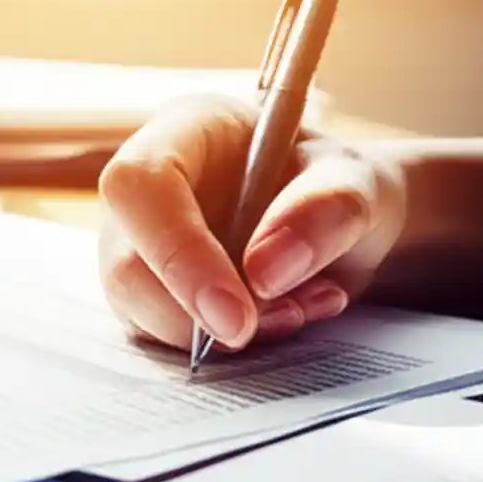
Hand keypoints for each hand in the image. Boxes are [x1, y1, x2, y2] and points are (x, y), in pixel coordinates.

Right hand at [97, 96, 406, 349]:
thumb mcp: (358, 182)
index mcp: (181, 134)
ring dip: (218, 335)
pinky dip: (223, 347)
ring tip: (300, 310)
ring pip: (138, 312)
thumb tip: (265, 273)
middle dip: (198, 315)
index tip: (235, 313)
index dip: (176, 251)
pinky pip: (162, 339)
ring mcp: (139, 248)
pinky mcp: (150, 296)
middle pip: (124, 264)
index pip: (139, 186)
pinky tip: (282, 319)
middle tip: (283, 320)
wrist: (342, 225)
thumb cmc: (336, 186)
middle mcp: (144, 193)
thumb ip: (325, 210)